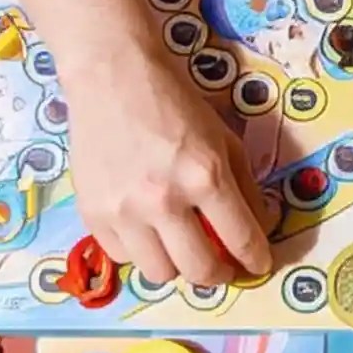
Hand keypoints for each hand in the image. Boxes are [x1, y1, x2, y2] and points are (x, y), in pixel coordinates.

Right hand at [62, 41, 271, 284]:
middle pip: (199, 271)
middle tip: (223, 267)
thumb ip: (245, 187)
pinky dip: (141, 251)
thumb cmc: (177, 104)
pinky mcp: (93, 213)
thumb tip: (257, 229)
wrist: (114, 77)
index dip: (256, 260)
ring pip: (160, 274)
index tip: (259, 265)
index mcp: (205, 177)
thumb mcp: (225, 139)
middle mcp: (164, 200)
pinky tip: (148, 230)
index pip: (241, 240)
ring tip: (182, 248)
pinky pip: (123, 257)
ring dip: (178, 267)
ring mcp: (124, 210)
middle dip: (220, 275)